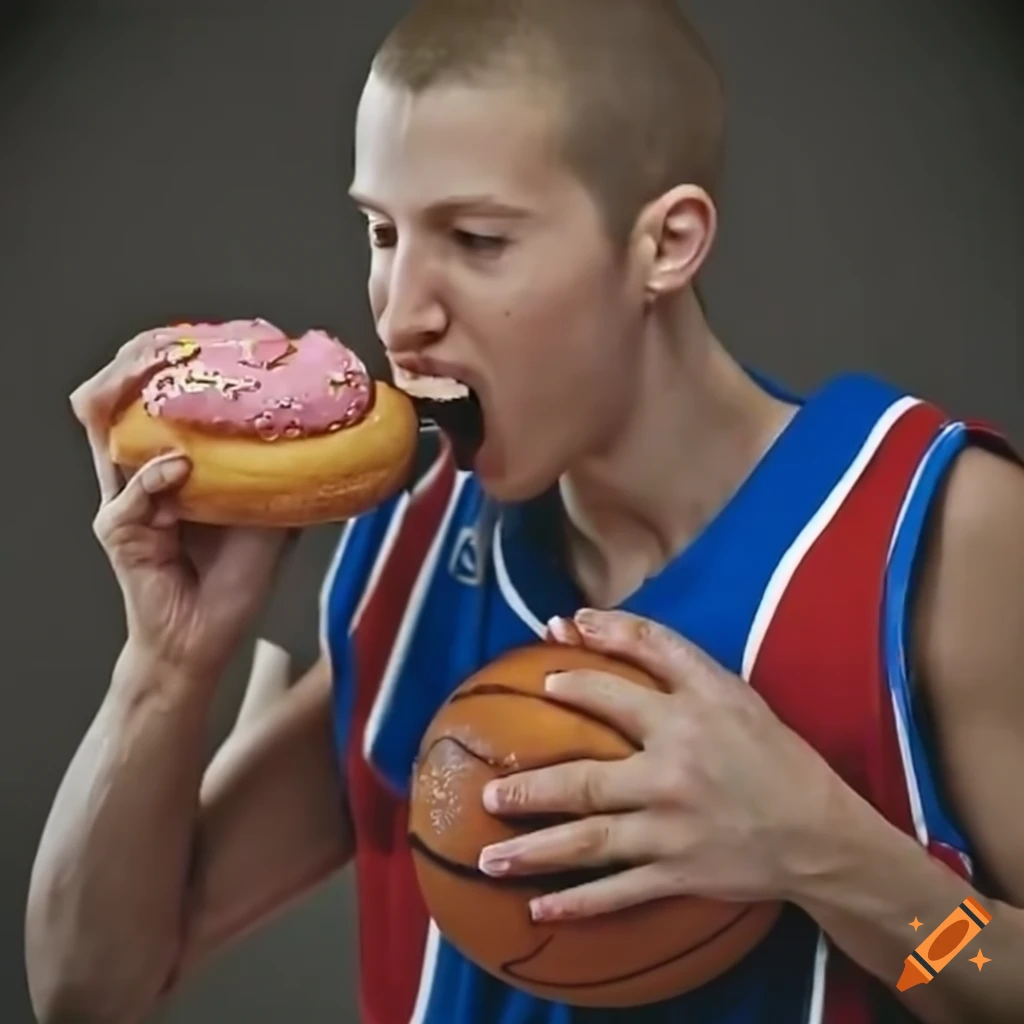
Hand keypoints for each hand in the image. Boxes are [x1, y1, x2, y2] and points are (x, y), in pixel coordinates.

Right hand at [70, 331, 293, 677]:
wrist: (210, 636)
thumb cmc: (236, 575)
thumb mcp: (275, 511)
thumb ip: (287, 473)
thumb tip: (339, 435)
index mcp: (174, 457)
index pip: (164, 388)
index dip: (189, 353)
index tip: (240, 336)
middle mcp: (142, 467)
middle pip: (121, 389)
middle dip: (150, 353)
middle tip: (195, 339)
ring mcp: (125, 496)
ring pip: (105, 424)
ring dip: (135, 390)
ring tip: (170, 369)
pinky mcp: (120, 531)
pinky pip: (131, 494)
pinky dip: (156, 477)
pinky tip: (182, 468)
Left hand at [477, 609, 837, 921]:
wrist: (820, 833)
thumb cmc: (771, 753)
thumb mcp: (728, 691)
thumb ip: (664, 655)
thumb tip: (590, 623)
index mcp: (692, 715)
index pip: (620, 685)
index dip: (577, 675)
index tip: (543, 673)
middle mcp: (676, 768)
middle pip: (586, 776)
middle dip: (529, 787)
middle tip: (488, 794)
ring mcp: (675, 826)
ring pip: (590, 839)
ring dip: (535, 849)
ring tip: (489, 857)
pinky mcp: (681, 873)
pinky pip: (619, 891)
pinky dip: (578, 902)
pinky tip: (539, 908)